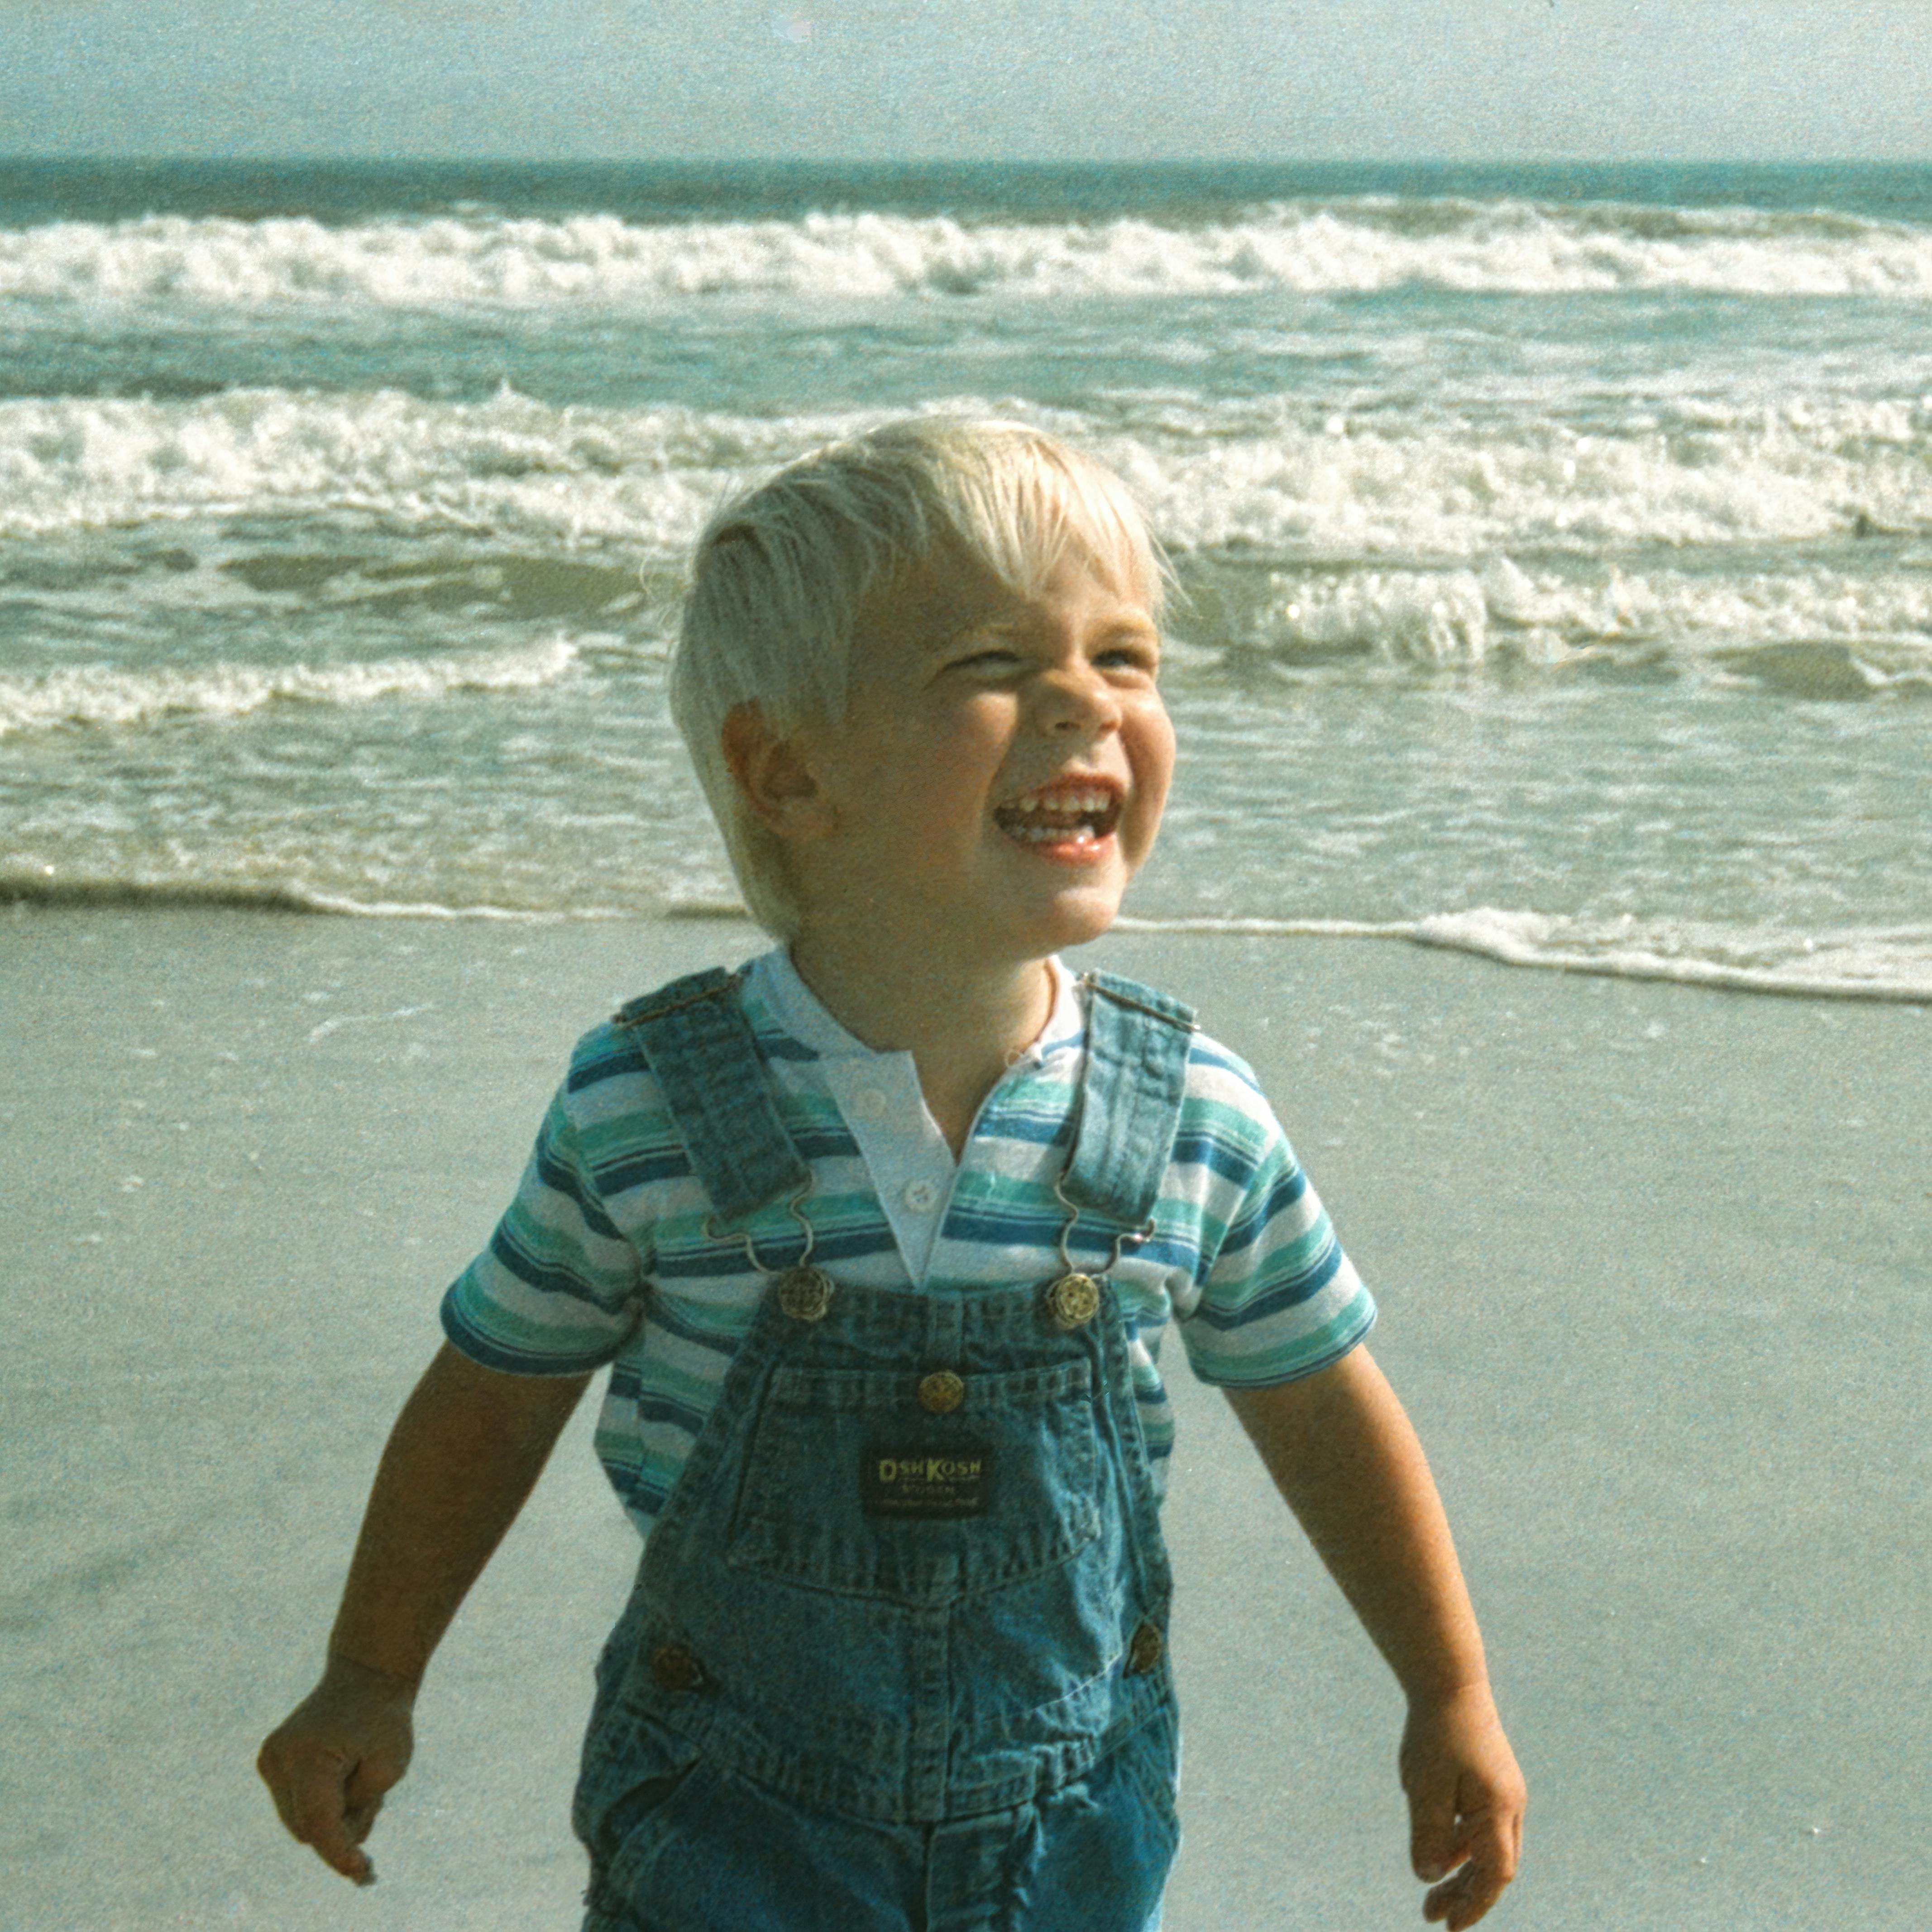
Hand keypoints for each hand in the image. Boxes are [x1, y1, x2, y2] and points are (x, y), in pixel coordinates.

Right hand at [257, 1655, 417, 1883]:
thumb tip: (335, 1841)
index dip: (340, 1853)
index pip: (319, 1823)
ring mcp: (271, 1759)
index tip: (362, 1871)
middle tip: (373, 1803)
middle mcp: (281, 1758)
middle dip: (339, 1829)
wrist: (366, 1673)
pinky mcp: (270, 1761)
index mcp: (310, 1755)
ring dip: (331, 1815)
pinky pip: (295, 1804)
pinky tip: (343, 1773)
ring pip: (299, 1820)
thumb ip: (360, 1807)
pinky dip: (319, 1802)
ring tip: (359, 1776)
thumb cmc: (384, 1718)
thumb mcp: (390, 1764)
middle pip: (308, 1828)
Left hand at [1399, 1681, 1524, 1928]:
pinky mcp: (1493, 1781)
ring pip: (1488, 1847)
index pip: (1493, 1875)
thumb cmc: (1436, 1732)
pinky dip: (1462, 1844)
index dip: (1474, 1905)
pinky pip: (1481, 1825)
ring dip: (1462, 1872)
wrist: (1449, 1681)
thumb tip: (1429, 1878)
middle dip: (1467, 1895)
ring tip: (1431, 1894)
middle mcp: (1509, 1804)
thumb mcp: (1424, 1786)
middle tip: (1432, 1915)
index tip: (1450, 1927)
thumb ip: (1429, 1834)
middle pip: (1494, 1867)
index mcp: (1497, 1810)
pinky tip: (1439, 1850)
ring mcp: (1504, 1791)